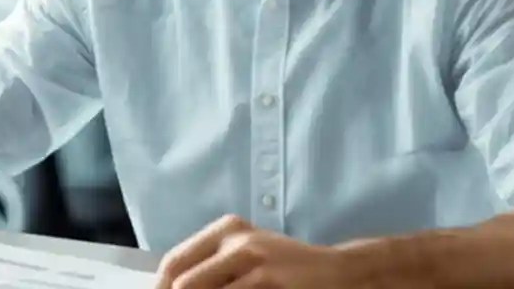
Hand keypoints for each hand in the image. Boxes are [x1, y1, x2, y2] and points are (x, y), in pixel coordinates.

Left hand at [156, 215, 352, 288]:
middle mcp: (235, 239)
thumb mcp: (246, 259)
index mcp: (225, 230)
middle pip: (183, 283)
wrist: (341, 272)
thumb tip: (172, 288)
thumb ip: (211, 270)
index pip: (174, 263)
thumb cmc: (286, 271)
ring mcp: (254, 259)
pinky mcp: (269, 280)